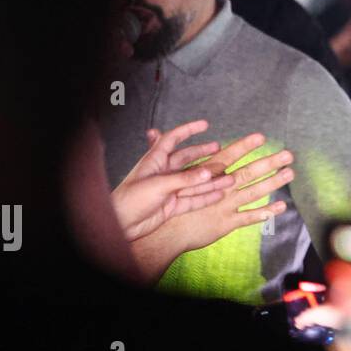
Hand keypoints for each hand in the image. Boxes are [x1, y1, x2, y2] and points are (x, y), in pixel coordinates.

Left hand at [113, 120, 232, 240]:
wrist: (120, 225)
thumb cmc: (131, 199)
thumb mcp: (158, 185)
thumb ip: (184, 179)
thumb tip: (208, 173)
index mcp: (155, 161)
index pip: (172, 139)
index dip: (188, 130)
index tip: (205, 124)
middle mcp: (164, 173)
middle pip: (187, 159)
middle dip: (203, 153)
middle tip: (220, 149)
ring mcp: (169, 190)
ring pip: (194, 181)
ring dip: (211, 179)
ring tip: (230, 176)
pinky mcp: (172, 206)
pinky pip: (194, 200)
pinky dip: (207, 197)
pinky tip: (221, 193)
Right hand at [142, 137, 294, 255]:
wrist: (163, 234)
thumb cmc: (163, 202)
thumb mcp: (164, 175)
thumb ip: (164, 151)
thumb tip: (152, 132)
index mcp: (206, 175)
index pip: (228, 156)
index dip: (245, 146)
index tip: (262, 137)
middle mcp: (219, 189)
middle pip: (247, 172)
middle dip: (269, 162)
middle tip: (288, 154)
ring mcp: (224, 206)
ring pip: (253, 193)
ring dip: (273, 182)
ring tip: (290, 173)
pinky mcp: (226, 223)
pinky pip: (249, 217)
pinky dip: (265, 212)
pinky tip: (280, 207)